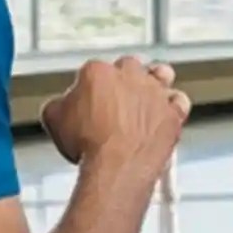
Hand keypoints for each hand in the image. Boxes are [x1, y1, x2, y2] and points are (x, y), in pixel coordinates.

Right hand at [40, 57, 190, 177]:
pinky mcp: (173, 111)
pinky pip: (178, 101)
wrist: (116, 166)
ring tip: (146, 96)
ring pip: (161, 73)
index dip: (92, 87)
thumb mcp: (53, 119)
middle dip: (124, 79)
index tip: (90, 102)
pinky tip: (165, 112)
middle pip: (129, 66)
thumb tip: (63, 103)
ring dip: (155, 80)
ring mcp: (155, 92)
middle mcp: (130, 75)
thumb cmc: (86, 145)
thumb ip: (59, 103)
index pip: (95, 70)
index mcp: (97, 71)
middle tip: (116, 99)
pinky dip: (173, 105)